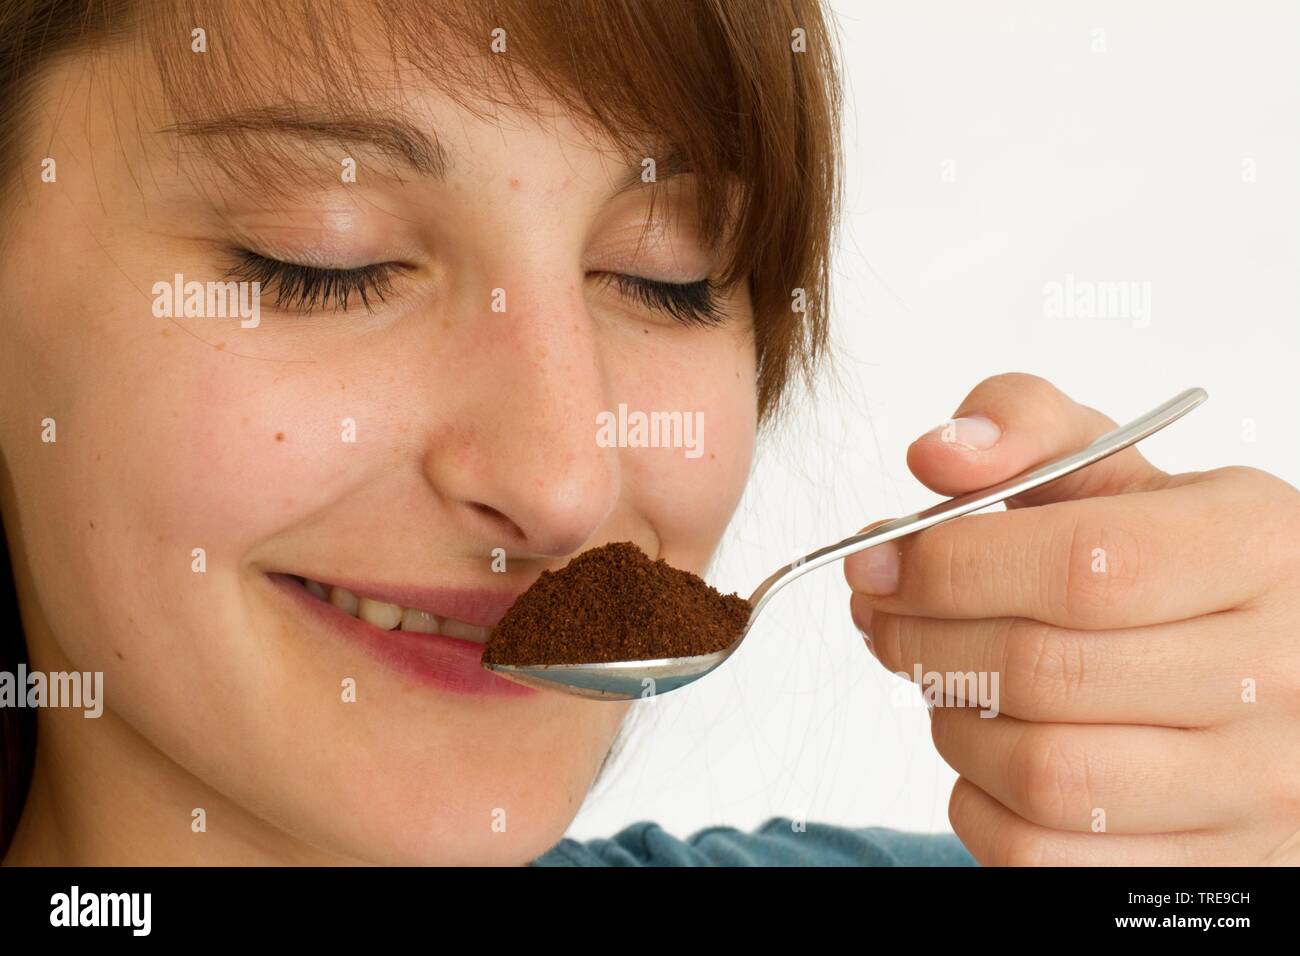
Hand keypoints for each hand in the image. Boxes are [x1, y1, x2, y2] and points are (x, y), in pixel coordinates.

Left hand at [844, 373, 1299, 864]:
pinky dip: (978, 801)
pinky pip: (1043, 857)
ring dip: (952, 723)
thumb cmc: (1176, 563)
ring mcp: (1255, 787)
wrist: (1277, 664)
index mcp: (1261, 552)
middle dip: (925, 641)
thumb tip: (937, 454)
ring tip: (946, 679)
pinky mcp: (1211, 867)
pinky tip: (988, 750)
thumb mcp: (1122, 471)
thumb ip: (1028, 429)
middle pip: (1045, 673)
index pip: (1081, 567)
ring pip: (1043, 776)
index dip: (950, 566)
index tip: (878, 563)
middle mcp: (1280, 677)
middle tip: (883, 619)